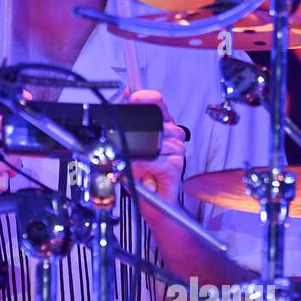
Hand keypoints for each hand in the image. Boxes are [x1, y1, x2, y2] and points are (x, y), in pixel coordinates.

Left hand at [126, 89, 184, 206]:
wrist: (151, 202)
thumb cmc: (141, 174)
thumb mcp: (129, 144)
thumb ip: (128, 123)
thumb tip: (123, 99)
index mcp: (163, 124)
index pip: (156, 101)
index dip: (143, 98)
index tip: (132, 99)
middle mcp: (172, 135)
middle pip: (152, 123)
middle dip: (133, 138)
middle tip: (129, 151)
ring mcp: (176, 149)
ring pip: (149, 144)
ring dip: (135, 158)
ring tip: (135, 166)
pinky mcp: (175, 165)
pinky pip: (151, 161)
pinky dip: (140, 169)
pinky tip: (142, 174)